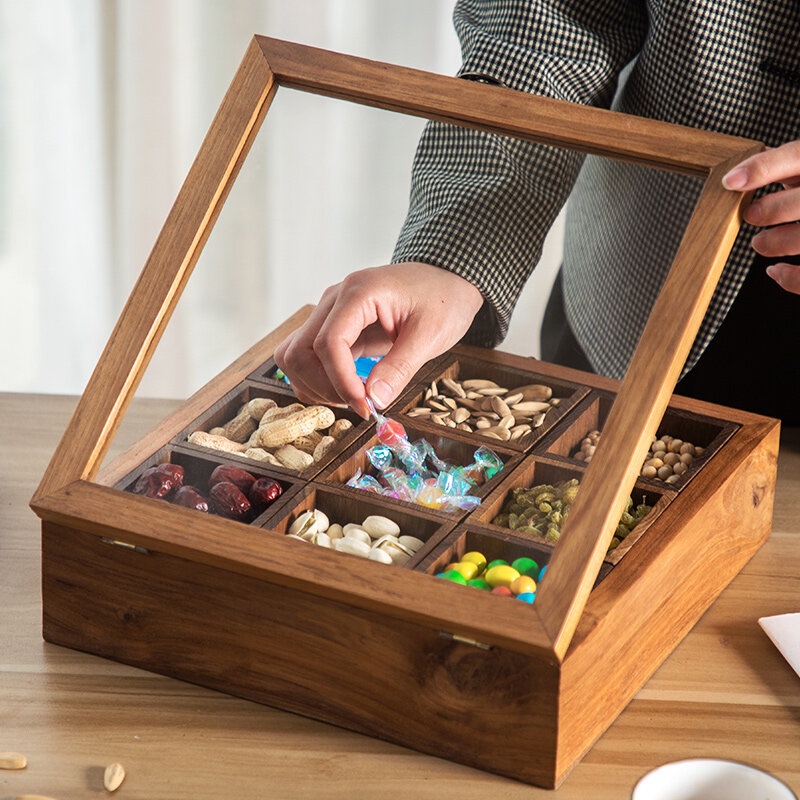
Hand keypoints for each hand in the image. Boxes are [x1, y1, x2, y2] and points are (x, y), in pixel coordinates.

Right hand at [273, 262, 484, 417]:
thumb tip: (374, 400)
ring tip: (351, 398)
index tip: (364, 406)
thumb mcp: (431, 335)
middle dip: (325, 386)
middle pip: (301, 351)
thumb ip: (400, 367)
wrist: (446, 278)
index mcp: (358, 292)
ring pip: (294, 355)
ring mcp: (330, 312)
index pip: (328, 342)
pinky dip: (316, 379)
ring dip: (315, 385)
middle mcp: (334, 299)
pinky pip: (306, 356)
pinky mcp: (333, 326)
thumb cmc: (443, 298)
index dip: (341, 381)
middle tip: (360, 404)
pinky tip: (344, 389)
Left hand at [722, 140, 799, 293]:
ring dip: (777, 243)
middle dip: (772, 209)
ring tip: (760, 243)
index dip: (762, 168)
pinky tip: (776, 270)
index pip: (797, 156)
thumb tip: (736, 175)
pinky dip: (790, 277)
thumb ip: (782, 166)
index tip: (730, 182)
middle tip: (750, 215)